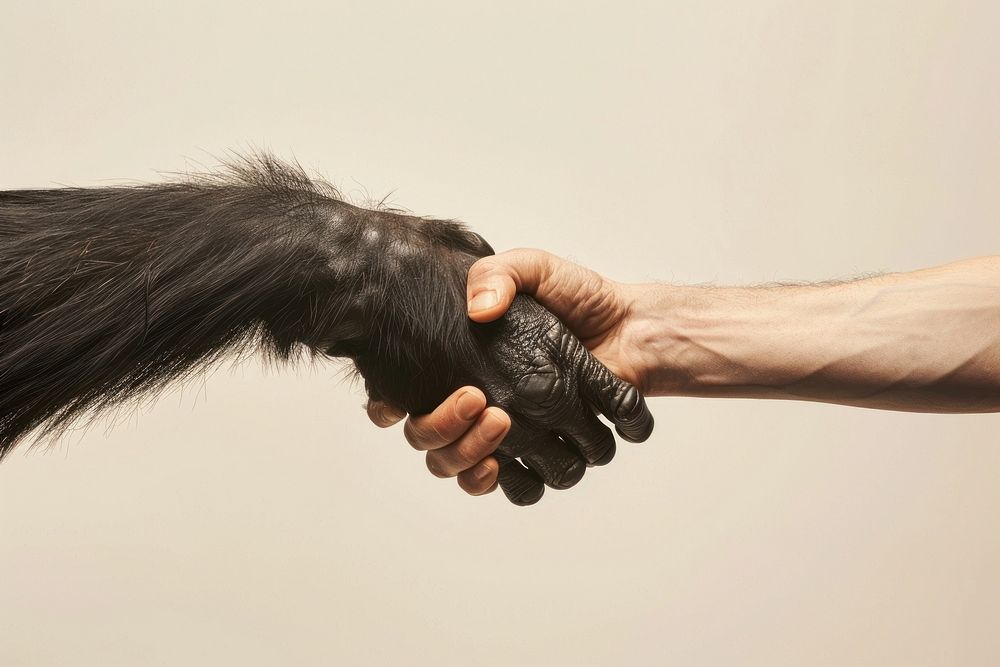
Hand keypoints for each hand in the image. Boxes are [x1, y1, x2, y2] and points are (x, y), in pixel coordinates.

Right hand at [368, 248, 651, 500]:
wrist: (632, 324)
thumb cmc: (578, 295)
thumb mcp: (532, 268)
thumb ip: (498, 274)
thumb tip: (477, 311)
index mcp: (464, 366)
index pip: (403, 395)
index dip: (386, 403)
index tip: (394, 401)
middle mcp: (480, 405)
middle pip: (432, 443)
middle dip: (444, 430)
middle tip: (478, 399)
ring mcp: (513, 434)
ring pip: (465, 470)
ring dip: (471, 455)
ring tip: (501, 423)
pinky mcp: (549, 452)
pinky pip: (518, 488)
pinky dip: (512, 483)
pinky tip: (512, 462)